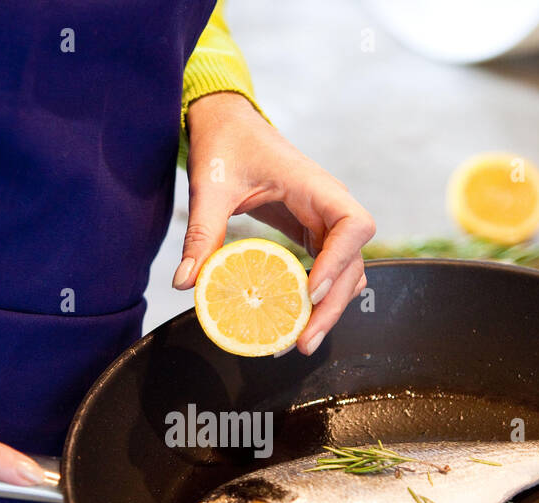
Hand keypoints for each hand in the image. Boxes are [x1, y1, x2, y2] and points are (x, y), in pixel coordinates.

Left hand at [174, 92, 375, 354]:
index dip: (339, 261)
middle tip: (303, 342)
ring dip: (329, 309)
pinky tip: (292, 323)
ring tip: (299, 342)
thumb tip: (184, 282)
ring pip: (345, 273)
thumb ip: (201, 234)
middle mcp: (329, 206)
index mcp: (315, 186)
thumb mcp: (210, 187)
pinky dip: (315, 299)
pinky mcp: (312, 234)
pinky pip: (326, 271)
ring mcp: (324, 222)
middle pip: (353, 262)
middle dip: (333, 305)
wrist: (226, 123)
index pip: (353, 226)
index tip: (311, 291)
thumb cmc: (224, 144)